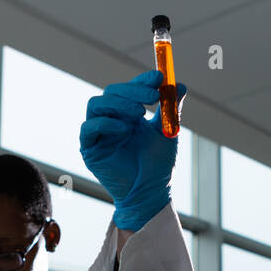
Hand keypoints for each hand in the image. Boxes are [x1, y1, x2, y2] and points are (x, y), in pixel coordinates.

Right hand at [79, 70, 187, 231]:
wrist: (149, 193)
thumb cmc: (157, 166)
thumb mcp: (167, 132)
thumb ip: (171, 108)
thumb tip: (181, 84)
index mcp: (127, 114)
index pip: (130, 89)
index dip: (142, 80)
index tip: (160, 77)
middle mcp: (111, 120)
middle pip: (112, 92)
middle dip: (133, 90)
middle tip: (153, 95)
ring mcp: (98, 134)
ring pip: (97, 104)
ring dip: (119, 103)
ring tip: (141, 113)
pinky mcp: (89, 149)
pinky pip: (89, 128)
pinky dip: (106, 123)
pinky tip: (125, 130)